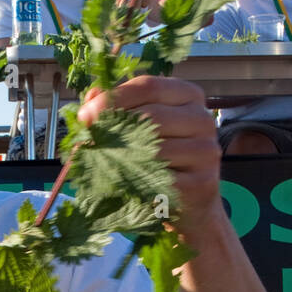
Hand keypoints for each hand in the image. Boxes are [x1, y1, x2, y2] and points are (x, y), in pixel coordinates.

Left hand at [78, 75, 223, 243]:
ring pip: (155, 149)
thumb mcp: (140, 128)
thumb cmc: (158, 159)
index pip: (148, 86)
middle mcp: (202, 118)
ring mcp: (206, 150)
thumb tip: (89, 101)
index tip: (85, 116)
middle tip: (87, 144)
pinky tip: (123, 187)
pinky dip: (136, 183)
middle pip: (151, 116)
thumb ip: (117, 109)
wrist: (191, 204)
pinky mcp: (203, 183)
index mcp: (187, 95)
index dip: (113, 99)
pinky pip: (161, 179)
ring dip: (121, 159)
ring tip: (101, 166)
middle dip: (113, 130)